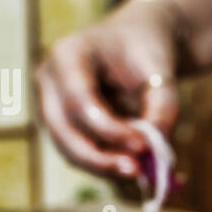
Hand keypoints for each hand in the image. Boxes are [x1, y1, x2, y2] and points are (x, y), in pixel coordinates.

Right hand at [36, 0, 181, 178]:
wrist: (138, 41)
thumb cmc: (146, 50)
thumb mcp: (159, 70)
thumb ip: (162, 105)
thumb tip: (154, 149)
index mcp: (67, 54)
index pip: (80, 99)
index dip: (109, 129)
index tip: (143, 145)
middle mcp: (49, 80)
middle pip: (63, 130)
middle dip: (100, 157)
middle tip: (137, 171)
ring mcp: (49, 104)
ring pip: (68, 149)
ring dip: (104, 165)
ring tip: (141, 169)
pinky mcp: (61, 125)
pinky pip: (79, 153)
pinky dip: (106, 163)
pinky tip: (133, 164)